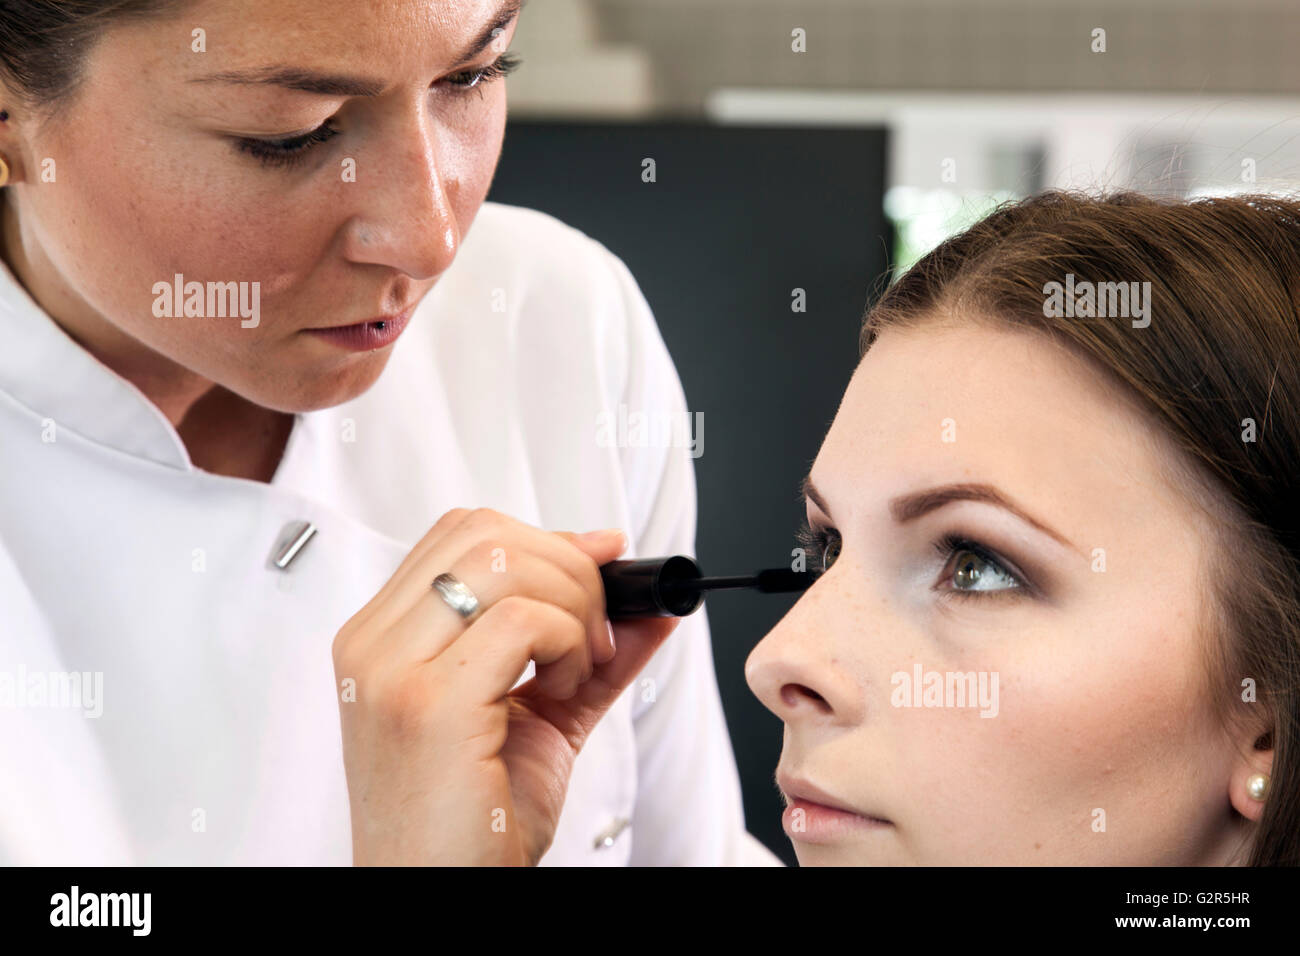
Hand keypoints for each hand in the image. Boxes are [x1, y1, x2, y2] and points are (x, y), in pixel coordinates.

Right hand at [332, 507, 678, 864]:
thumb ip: (583, 646)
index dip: (545, 542)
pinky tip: (560, 692)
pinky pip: (525, 620)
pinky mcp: (428, 704)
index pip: (464, 533)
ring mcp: (392, 669)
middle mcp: (374, 644)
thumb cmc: (473, 821)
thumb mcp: (539, 714)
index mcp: (383, 638)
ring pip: (506, 562)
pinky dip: (568, 644)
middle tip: (593, 636)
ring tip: (574, 671)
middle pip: (487, 534)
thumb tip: (643, 594)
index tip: (598, 571)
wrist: (440, 896)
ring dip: (572, 607)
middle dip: (569, 571)